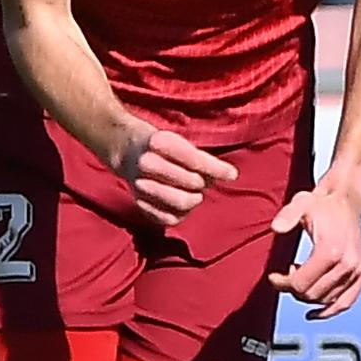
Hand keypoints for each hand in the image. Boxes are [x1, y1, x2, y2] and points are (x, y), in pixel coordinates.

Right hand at [113, 123, 233, 228]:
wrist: (127, 152)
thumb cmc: (164, 147)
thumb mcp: (182, 144)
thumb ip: (207, 160)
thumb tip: (232, 176)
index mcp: (158, 142)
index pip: (195, 160)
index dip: (217, 169)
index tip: (232, 174)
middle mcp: (146, 163)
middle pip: (192, 182)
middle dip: (202, 183)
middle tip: (201, 181)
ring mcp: (140, 184)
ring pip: (181, 202)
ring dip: (193, 200)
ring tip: (193, 193)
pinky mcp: (140, 202)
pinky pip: (169, 218)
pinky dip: (180, 214)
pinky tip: (180, 206)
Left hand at [269, 178, 360, 318]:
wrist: (347, 199)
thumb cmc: (321, 203)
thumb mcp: (300, 204)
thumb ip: (287, 216)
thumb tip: (276, 228)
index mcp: (331, 251)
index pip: (300, 284)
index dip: (282, 283)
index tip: (273, 276)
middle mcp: (348, 265)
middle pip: (311, 295)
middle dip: (293, 289)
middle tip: (285, 276)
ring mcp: (358, 271)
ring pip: (326, 301)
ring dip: (308, 294)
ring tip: (300, 276)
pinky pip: (346, 302)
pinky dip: (330, 311)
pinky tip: (313, 314)